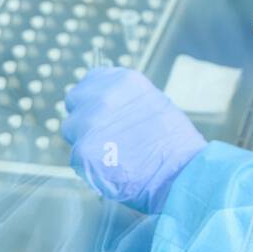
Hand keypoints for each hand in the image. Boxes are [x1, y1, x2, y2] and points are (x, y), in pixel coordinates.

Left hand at [63, 67, 206, 213]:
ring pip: (72, 130)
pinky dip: (89, 163)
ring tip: (111, 152)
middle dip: (85, 114)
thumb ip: (124, 99)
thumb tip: (106, 105)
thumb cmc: (173, 141)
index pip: (91, 79)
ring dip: (85, 139)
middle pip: (75, 101)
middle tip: (104, 132)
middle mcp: (101, 96)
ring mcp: (88, 124)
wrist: (180, 171)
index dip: (95, 96)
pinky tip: (110, 167)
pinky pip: (76, 156)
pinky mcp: (82, 152)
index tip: (101, 108)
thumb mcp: (152, 103)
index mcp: (121, 80)